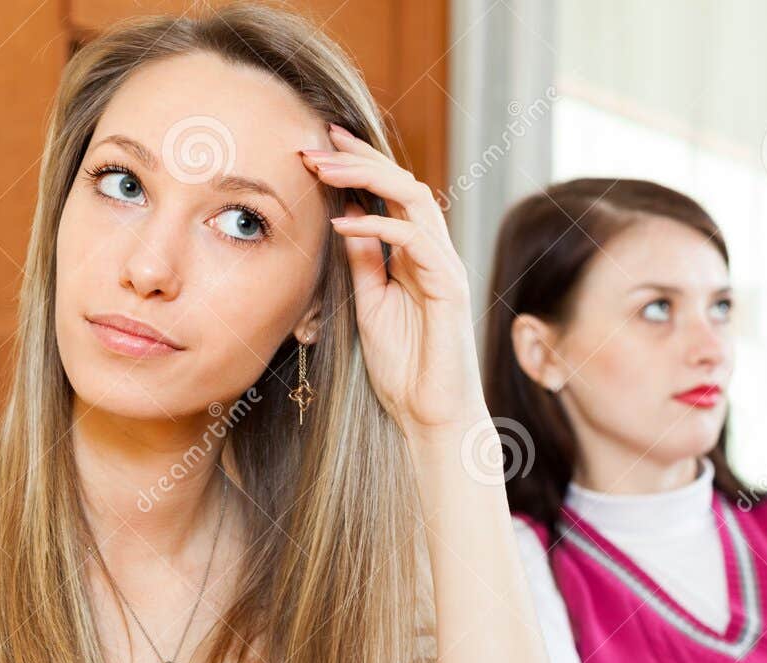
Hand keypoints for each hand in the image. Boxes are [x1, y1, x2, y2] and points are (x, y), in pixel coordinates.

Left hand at [300, 124, 481, 434]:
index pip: (391, 195)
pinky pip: (415, 242)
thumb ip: (363, 263)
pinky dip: (378, 227)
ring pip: (414, 200)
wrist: (430, 416)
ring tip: (326, 168)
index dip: (359, 166)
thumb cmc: (404, 369)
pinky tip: (344, 222)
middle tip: (317, 143)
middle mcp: (435, 254)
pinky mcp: (450, 288)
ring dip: (367, 179)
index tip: (320, 146)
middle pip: (404, 184)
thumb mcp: (369, 305)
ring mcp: (445, 267)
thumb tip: (345, 217)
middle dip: (360, 159)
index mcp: (416, 256)